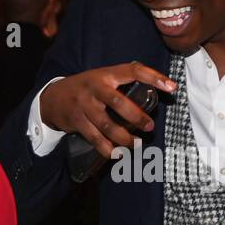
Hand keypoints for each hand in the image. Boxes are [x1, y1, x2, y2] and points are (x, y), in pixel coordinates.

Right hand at [38, 62, 175, 157]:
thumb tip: (156, 90)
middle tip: (150, 127)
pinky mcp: (77, 121)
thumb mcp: (103, 78)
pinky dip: (107, 149)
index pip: (133, 71)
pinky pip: (94, 137)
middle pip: (118, 102)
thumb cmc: (87, 88)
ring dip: (124, 138)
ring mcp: (84, 105)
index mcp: (107, 74)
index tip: (171, 87)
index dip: (154, 77)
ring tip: (136, 144)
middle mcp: (95, 88)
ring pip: (106, 125)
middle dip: (136, 116)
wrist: (53, 98)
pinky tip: (117, 154)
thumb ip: (123, 82)